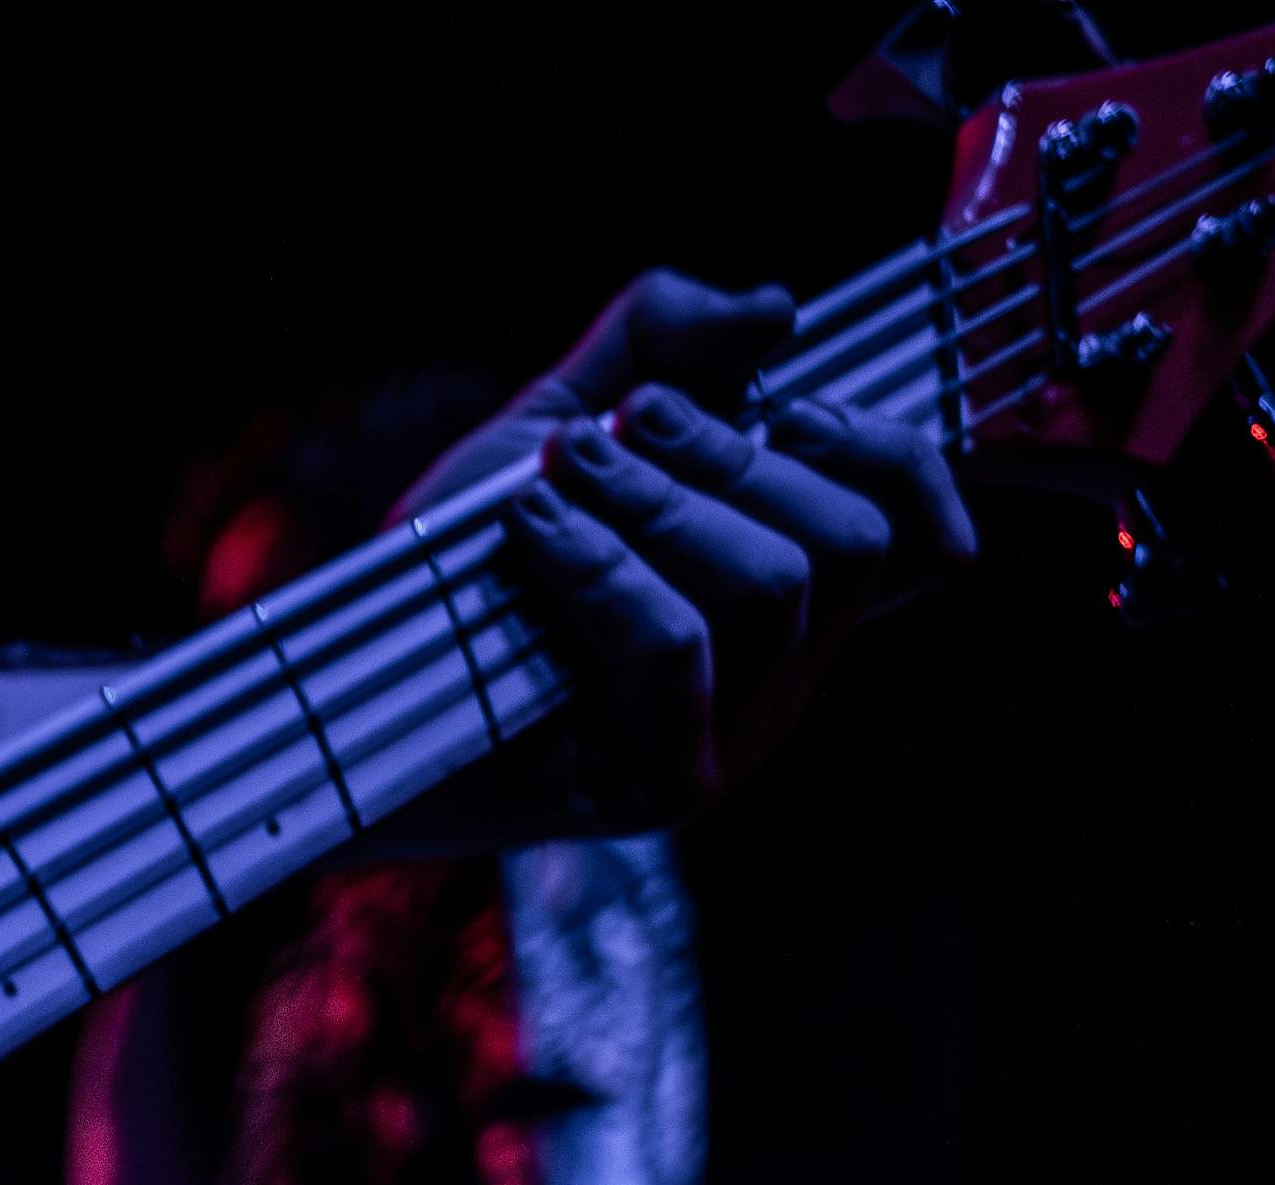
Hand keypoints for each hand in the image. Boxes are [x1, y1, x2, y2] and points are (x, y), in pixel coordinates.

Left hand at [422, 275, 970, 824]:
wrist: (354, 694)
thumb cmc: (461, 573)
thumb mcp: (557, 422)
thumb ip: (657, 343)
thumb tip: (779, 308)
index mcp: (782, 593)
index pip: (920, 529)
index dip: (894, 452)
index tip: (788, 401)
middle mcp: (780, 672)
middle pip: (848, 540)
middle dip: (727, 458)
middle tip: (607, 435)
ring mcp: (733, 737)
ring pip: (774, 587)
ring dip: (657, 505)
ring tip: (555, 479)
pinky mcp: (666, 784)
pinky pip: (680, 649)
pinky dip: (604, 569)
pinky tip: (531, 534)